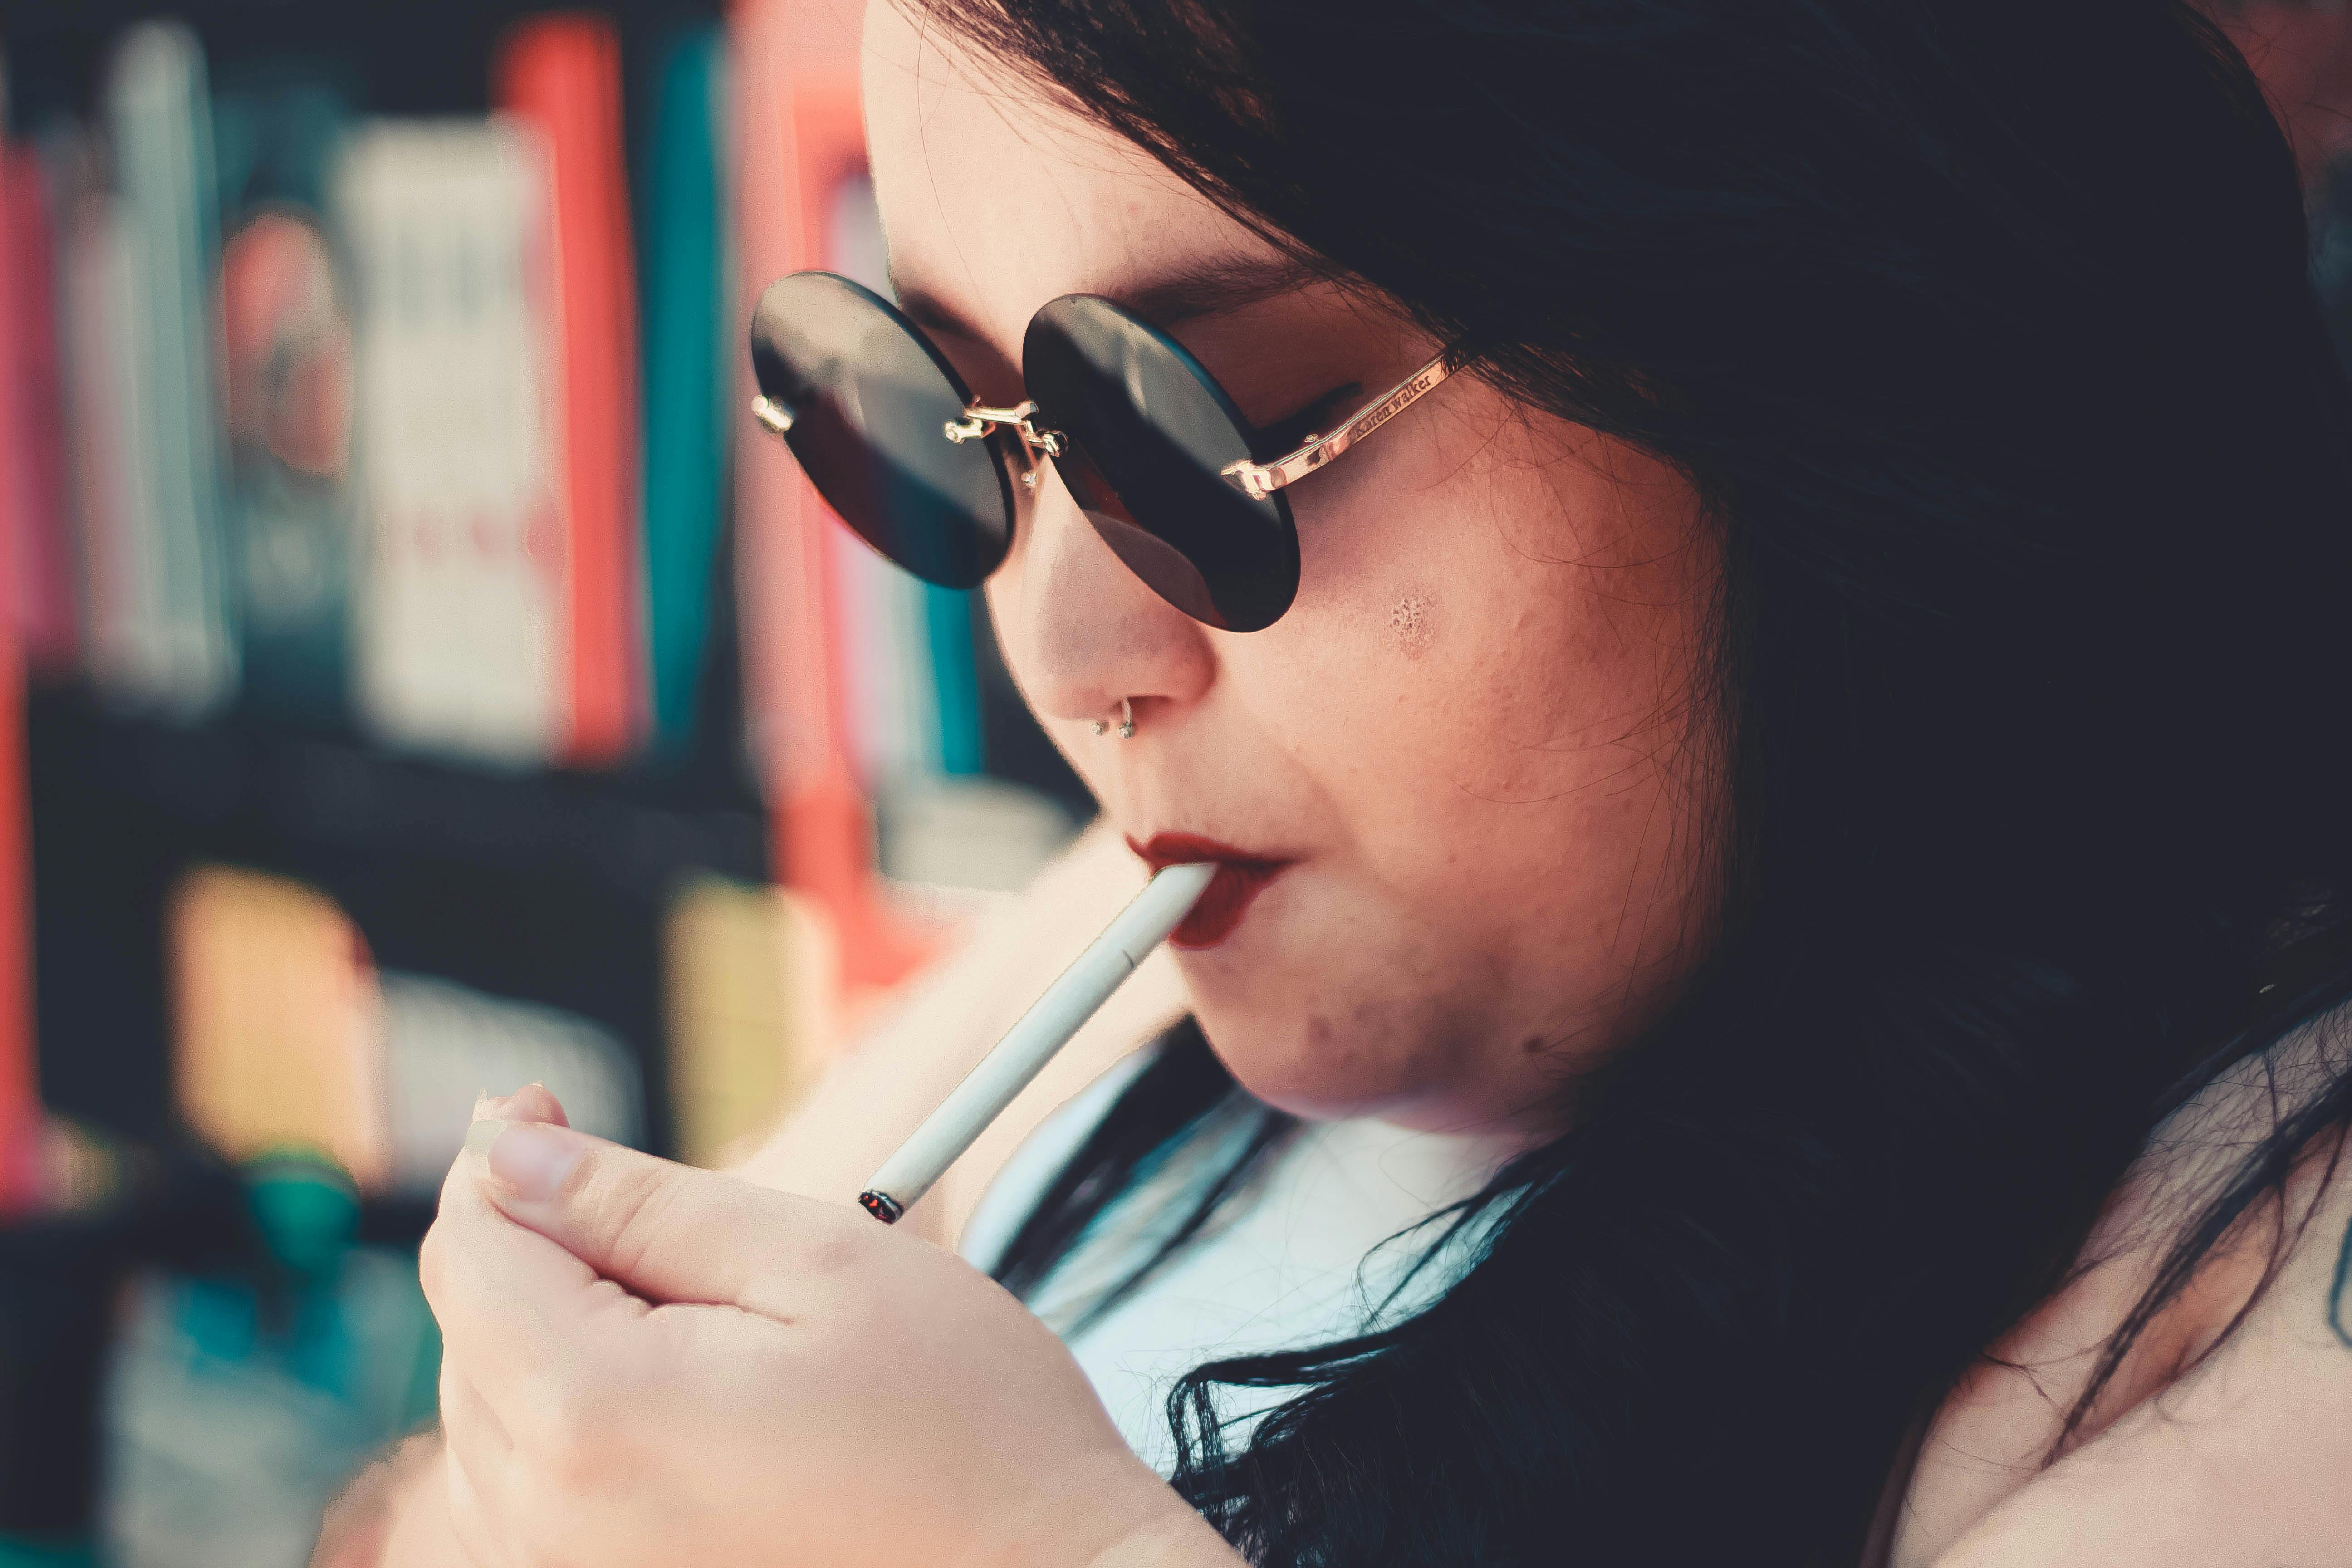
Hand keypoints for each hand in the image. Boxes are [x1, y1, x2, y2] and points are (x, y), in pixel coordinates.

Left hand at [419, 1091, 1229, 1567]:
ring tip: (682, 1292)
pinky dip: (569, 1409)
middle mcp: (551, 1513)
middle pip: (469, 1324)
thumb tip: (511, 1155)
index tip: (546, 1105)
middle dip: (532, 1236)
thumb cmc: (962, 1421)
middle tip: (635, 1186)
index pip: (472, 1247)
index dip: (502, 1156)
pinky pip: (529, 1485)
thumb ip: (643, 1205)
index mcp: (595, 1410)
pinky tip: (664, 1379)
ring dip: (549, 1323)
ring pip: (488, 1403)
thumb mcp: (818, 1260)